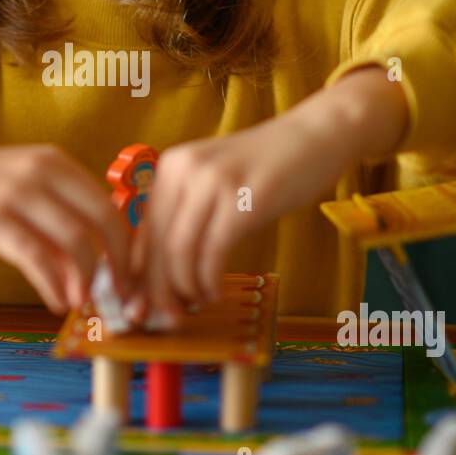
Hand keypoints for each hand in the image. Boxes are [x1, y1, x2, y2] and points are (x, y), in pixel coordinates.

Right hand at [0, 134, 131, 314]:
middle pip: (105, 222)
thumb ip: (56, 217)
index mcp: (56, 163)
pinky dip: (55, 285)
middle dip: (120, 266)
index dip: (129, 248)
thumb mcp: (20, 188)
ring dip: (88, 281)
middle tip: (120, 299)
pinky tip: (56, 302)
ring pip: (77, 240)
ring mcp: (16, 194)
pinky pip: (37, 257)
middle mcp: (43, 172)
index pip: (111, 205)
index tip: (131, 279)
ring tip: (83, 303)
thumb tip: (96, 263)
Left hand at [126, 66, 409, 324]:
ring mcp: (213, 182)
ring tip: (197, 303)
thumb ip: (188, 218)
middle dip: (158, 290)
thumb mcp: (215, 185)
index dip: (140, 274)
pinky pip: (213, 251)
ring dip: (185, 288)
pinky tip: (215, 290)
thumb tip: (162, 275)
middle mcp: (183, 170)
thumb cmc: (267, 168)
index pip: (143, 230)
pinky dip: (209, 279)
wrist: (315, 136)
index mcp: (170, 167)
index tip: (144, 305)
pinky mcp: (243, 198)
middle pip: (157, 244)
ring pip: (180, 251)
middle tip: (167, 318)